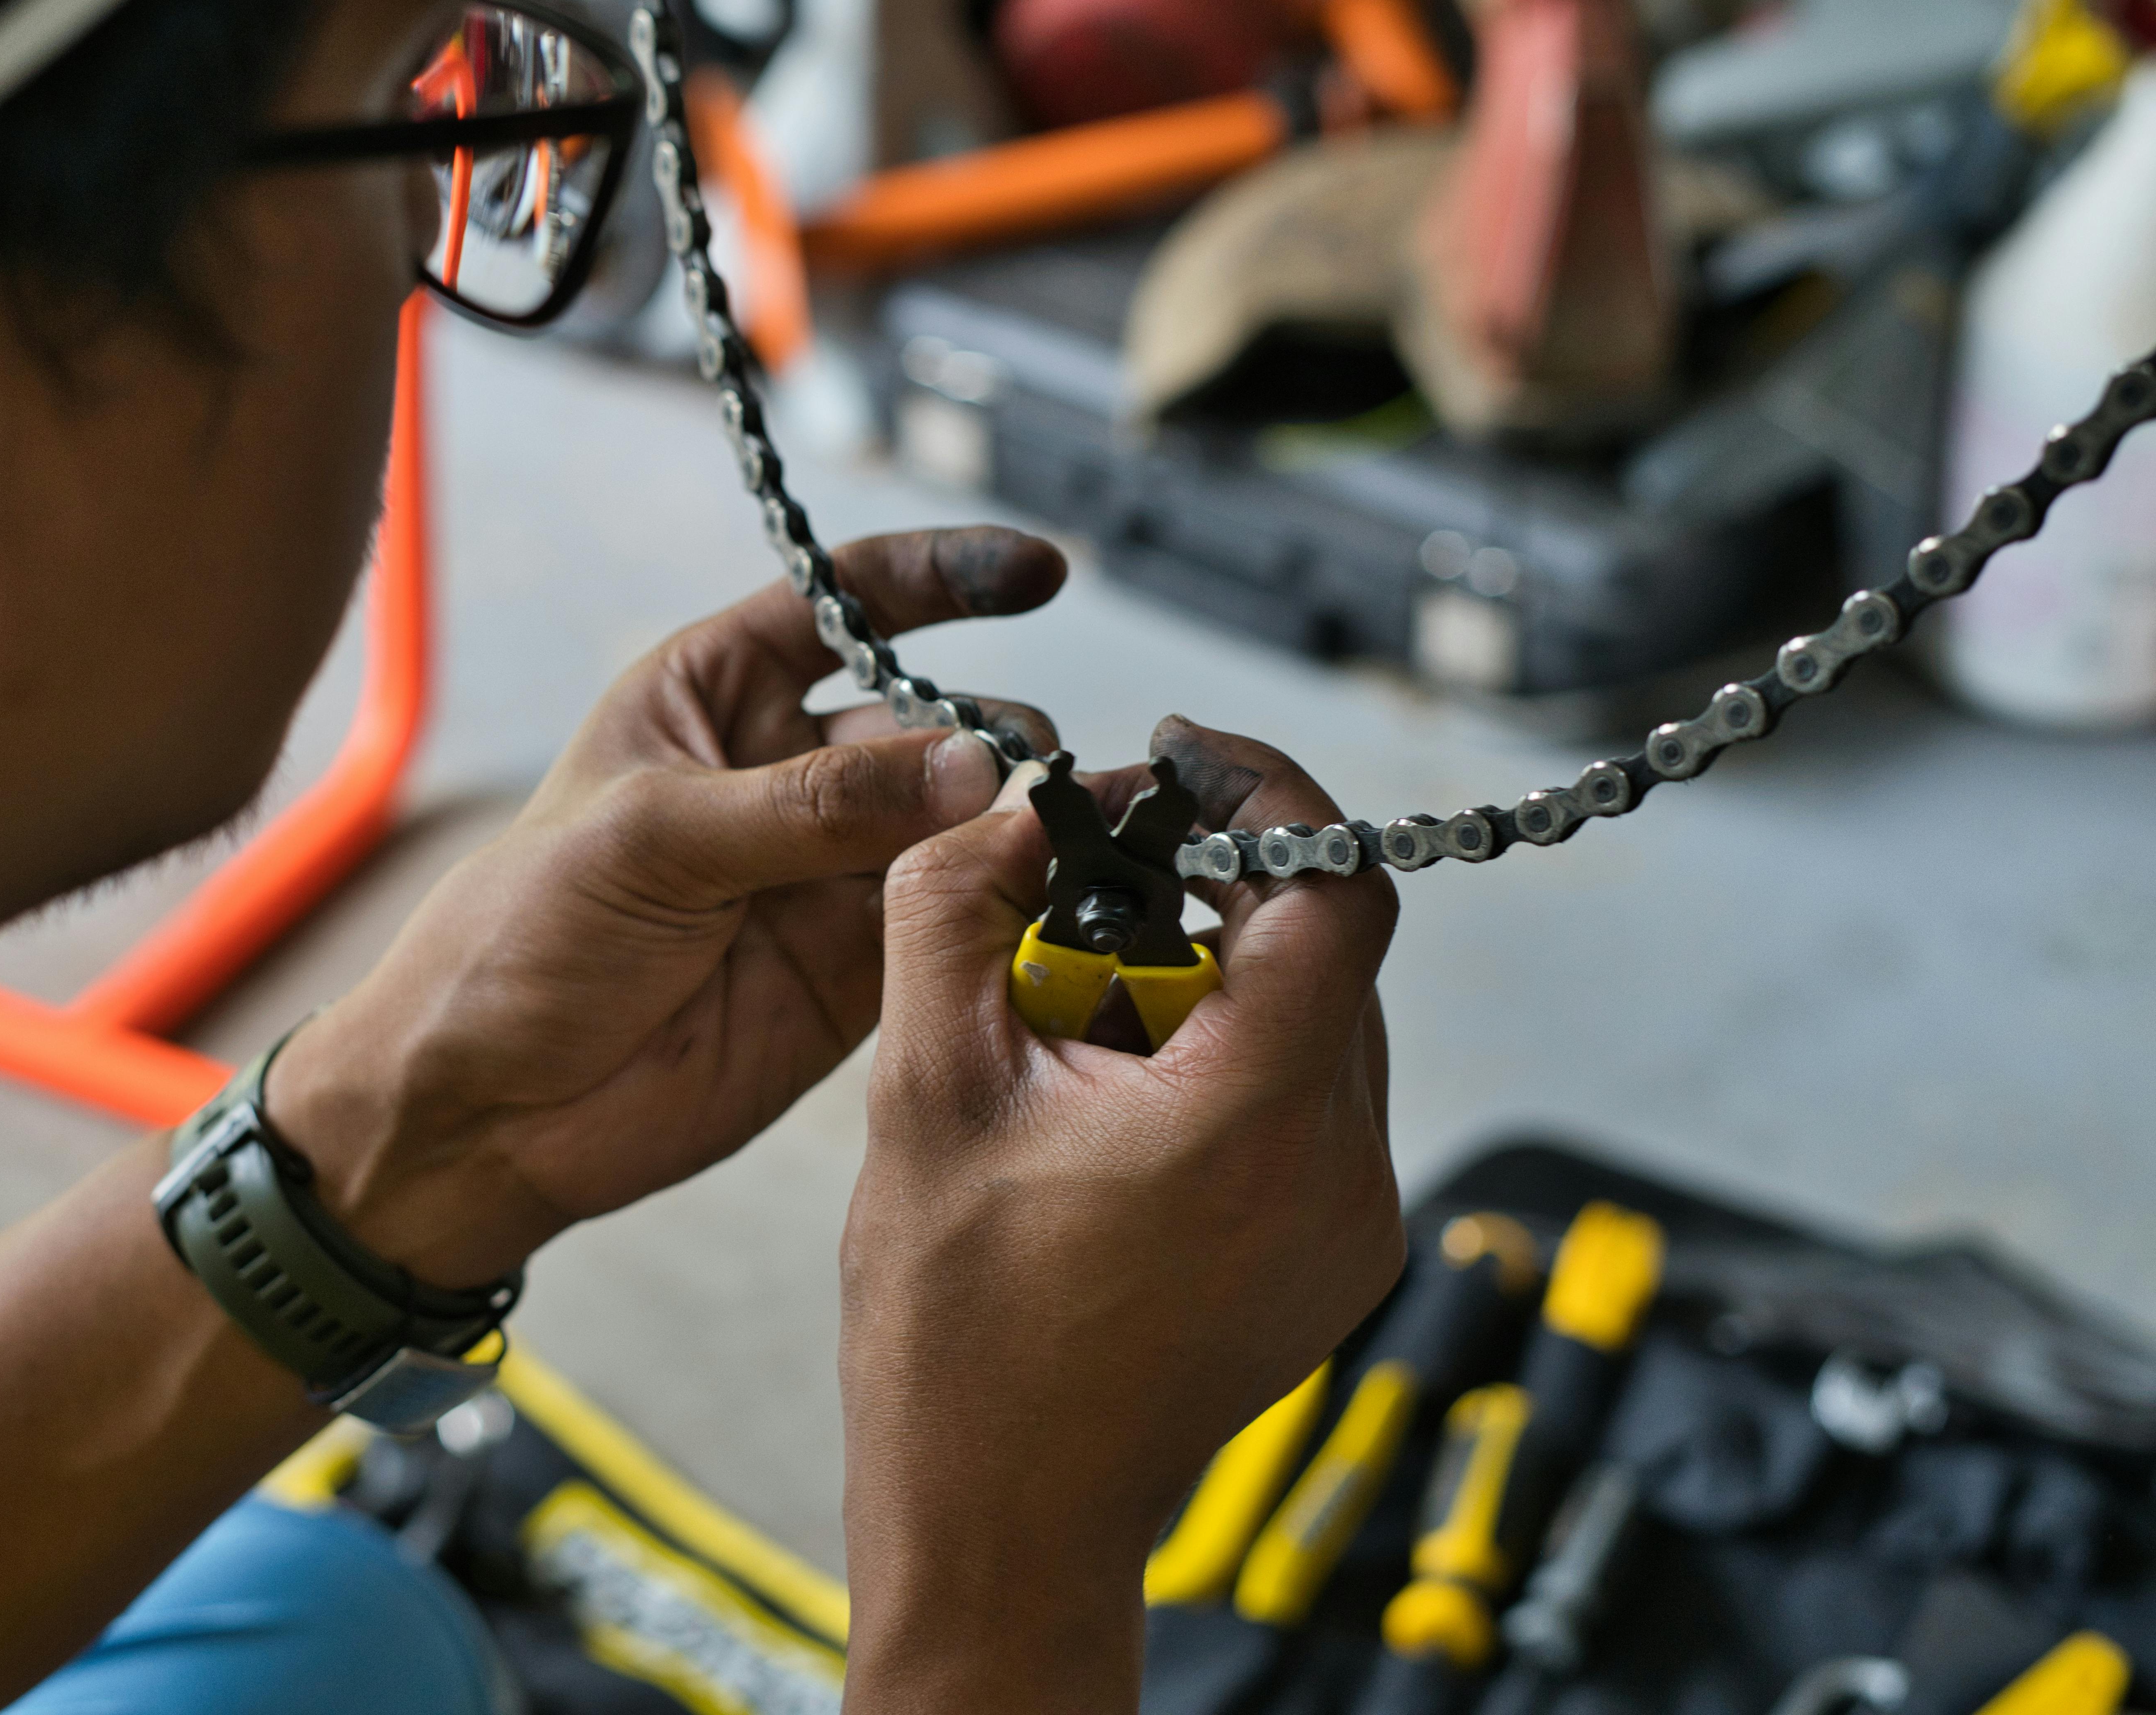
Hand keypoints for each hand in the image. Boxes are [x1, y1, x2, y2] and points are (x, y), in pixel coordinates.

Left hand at [262, 527, 1064, 1287]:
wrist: (487, 1106)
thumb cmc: (521, 938)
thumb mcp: (652, 840)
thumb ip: (814, 805)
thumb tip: (967, 763)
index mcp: (714, 694)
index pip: (846, 602)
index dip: (945, 579)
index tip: (1040, 572)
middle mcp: (783, 772)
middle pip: (925, 718)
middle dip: (989, 727)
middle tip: (1028, 764)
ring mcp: (826, 871)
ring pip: (955, 820)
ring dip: (1013, 817)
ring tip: (1063, 826)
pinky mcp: (856, 967)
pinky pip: (953, 919)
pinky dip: (1002, 906)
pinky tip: (1042, 897)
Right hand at [840, 717, 1403, 1714]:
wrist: (1001, 1516)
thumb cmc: (957, 1335)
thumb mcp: (925, 1087)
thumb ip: (957, 911)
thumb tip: (1005, 805)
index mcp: (1252, 1119)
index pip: (1334, 887)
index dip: (1265, 793)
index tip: (1176, 762)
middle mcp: (1339, 1170)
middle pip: (1320, 947)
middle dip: (1204, 888)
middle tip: (1085, 886)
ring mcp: (1352, 1222)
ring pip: (1316, 1020)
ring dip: (1208, 975)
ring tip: (1081, 1009)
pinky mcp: (1337, 1255)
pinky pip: (1309, 1100)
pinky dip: (1225, 1056)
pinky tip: (1117, 1090)